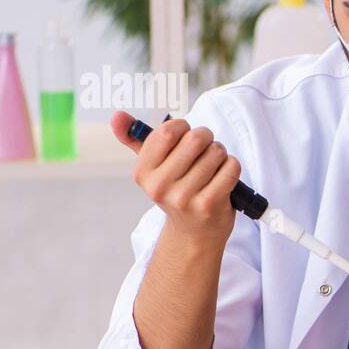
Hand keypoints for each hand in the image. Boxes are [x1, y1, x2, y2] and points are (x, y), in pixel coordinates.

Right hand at [111, 111, 240, 247]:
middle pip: (196, 139)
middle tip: (205, 150)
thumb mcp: (152, 168)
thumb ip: (135, 140)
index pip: (168, 131)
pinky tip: (223, 178)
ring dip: (220, 154)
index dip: (183, 127)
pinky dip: (231, 167)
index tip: (185, 136)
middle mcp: (160, 187)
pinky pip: (231, 167)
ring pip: (216, 152)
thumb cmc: (175, 192)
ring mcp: (184, 198)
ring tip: (213, 167)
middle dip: (207, 138)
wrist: (193, 233)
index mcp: (143, 172)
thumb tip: (117, 116)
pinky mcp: (209, 205)